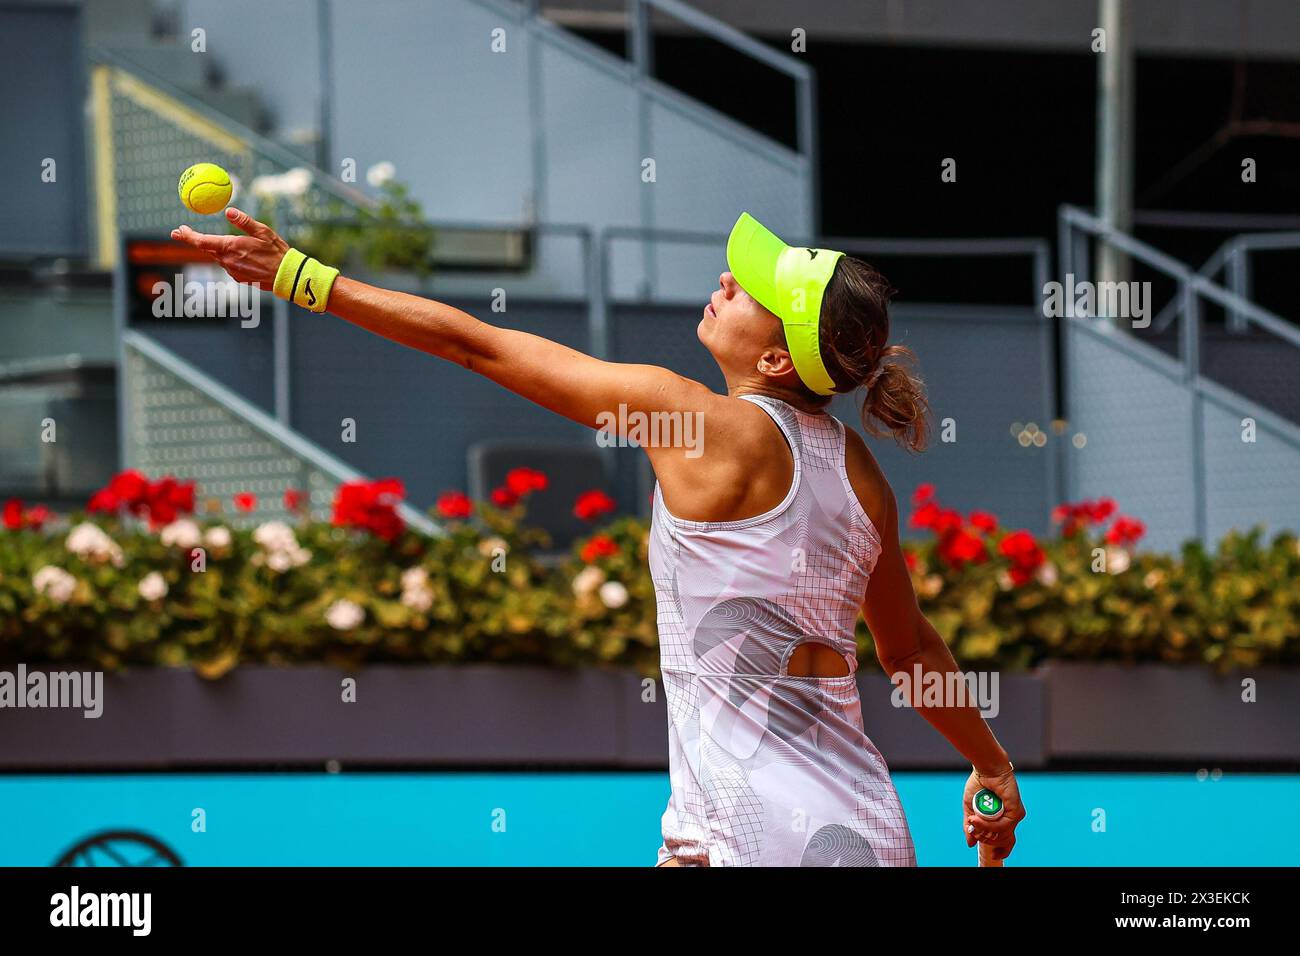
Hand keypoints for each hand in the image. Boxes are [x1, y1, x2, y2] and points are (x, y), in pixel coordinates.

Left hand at [171, 208, 289, 288]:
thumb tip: (228, 211)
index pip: (201, 241)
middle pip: (207, 249)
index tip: (176, 230)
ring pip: (219, 257)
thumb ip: (244, 221)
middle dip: (195, 240)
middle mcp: (227, 261)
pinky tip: (245, 256)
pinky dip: (231, 258)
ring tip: (229, 243)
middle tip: (183, 231)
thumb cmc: (276, 252)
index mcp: (230, 247)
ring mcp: (232, 271)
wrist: (286, 276)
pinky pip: (229, 265)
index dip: (187, 236)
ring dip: (218, 249)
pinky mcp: (238, 278)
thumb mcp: (263, 231)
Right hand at [963, 764, 1024, 861]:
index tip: (993, 855)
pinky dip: (989, 825)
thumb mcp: (970, 808)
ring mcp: (1015, 815)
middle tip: (974, 833)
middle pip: (1005, 840)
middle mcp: (1011, 818)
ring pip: (1002, 834)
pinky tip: (977, 819)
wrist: (986, 769)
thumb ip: (971, 826)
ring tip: (972, 822)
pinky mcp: (1017, 811)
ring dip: (985, 831)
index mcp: (1003, 818)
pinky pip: (1004, 826)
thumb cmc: (979, 785)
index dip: (1002, 850)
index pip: (1007, 840)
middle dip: (987, 840)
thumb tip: (970, 844)